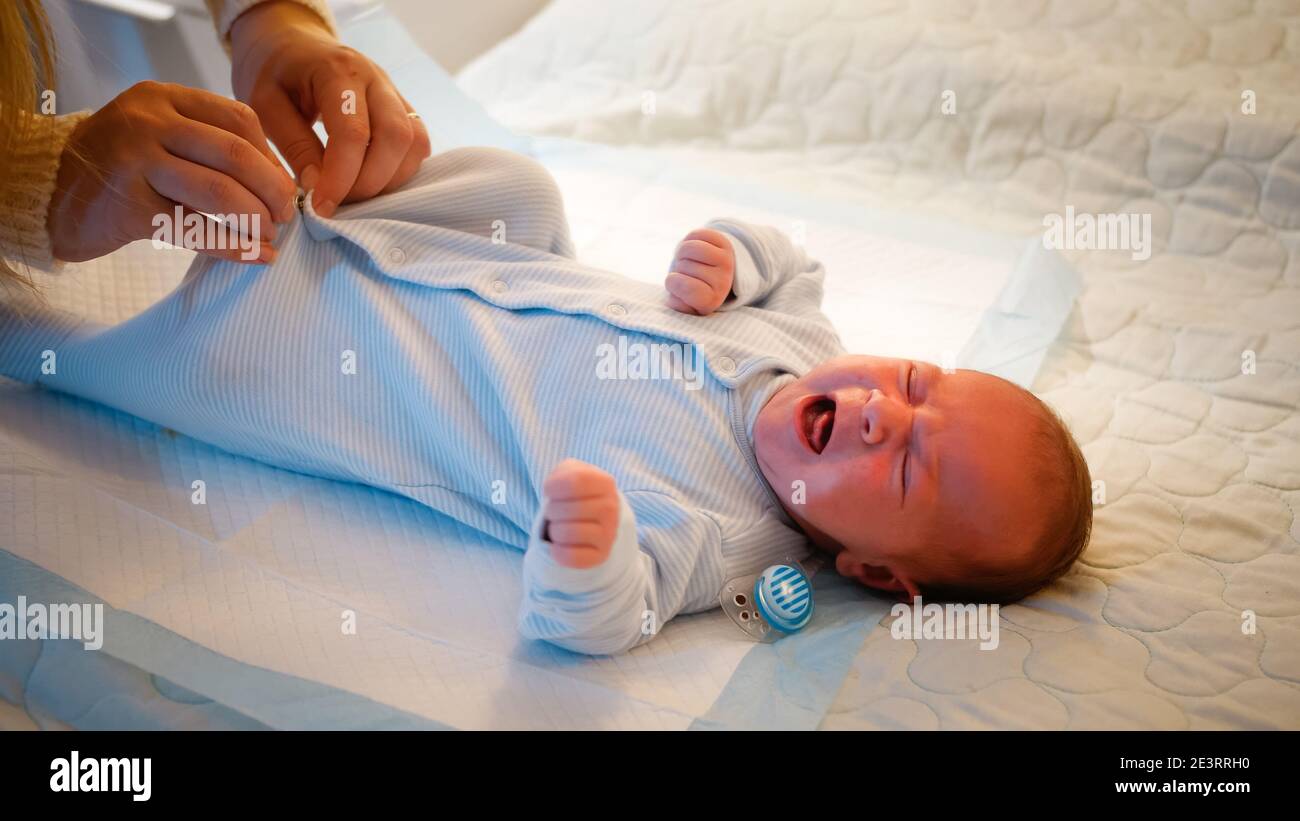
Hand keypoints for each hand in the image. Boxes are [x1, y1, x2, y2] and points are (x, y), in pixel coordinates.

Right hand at [48, 81, 294, 263]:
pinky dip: (234, 248)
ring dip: (256, 220)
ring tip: (269, 237)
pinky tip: (255, 257)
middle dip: (273, 190)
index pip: (238, 119)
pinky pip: (196, 231)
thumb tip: (278, 178)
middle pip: (236, 155)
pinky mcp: (129, 208)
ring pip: (220, 193)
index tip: (284, 185)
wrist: (49, 193)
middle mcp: (148, 123)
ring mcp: (135, 163)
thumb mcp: (158, 135)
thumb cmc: (119, 167)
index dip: (271, 156)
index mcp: (162, 98)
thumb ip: (207, 142)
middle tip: (285, 215)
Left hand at [229, 1, 431, 216]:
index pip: (353, 133)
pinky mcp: (403, 107)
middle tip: (339, 202)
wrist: (293, 43)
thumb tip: (319, 188)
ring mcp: (395, 92)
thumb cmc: (275, 74)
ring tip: (353, 193)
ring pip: (415, 143)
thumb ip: (294, 145)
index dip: (341, 177)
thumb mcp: (264, 105)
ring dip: (389, 179)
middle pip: (396, 138)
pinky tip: (370, 179)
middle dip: (370, 182)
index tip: (321, 206)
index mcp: (337, 70)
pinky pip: (418, 144)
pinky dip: (400, 170)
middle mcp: (376, 78)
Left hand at [540, 458, 620, 568]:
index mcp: (605, 483)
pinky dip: (557, 551)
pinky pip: (569, 557)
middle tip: (556, 512)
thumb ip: (561, 472)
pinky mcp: (601, 556)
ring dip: (554, 530)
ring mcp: (609, 534)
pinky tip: (560, 544)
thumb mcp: (570, 472)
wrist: (593, 518)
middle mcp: (611, 508)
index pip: (575, 482)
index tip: (551, 491)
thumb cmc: (576, 493)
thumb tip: (553, 490)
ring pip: (566, 533)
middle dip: (551, 511)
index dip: (553, 487)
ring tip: (560, 527)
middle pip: (567, 509)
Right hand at [665, 227, 734, 315]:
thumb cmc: (690, 291)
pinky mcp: (724, 243)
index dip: (673, 283)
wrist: (710, 276)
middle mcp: (723, 282)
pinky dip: (689, 240)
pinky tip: (695, 251)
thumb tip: (676, 294)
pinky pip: (695, 235)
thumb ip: (676, 304)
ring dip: (681, 253)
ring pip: (688, 248)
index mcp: (711, 300)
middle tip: (686, 273)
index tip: (677, 285)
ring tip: (688, 261)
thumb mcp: (682, 303)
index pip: (687, 288)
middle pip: (683, 266)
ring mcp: (725, 261)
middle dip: (678, 268)